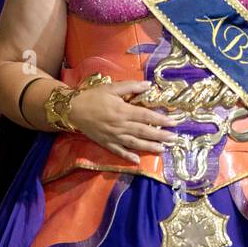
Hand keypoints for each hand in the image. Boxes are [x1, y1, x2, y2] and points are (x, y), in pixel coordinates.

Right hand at [64, 79, 179, 164]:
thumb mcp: (112, 88)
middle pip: (144, 131)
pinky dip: (128, 157)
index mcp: (123, 111)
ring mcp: (113, 136)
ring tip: (162, 149)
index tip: (173, 122)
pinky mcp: (105, 143)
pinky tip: (138, 161)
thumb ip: (131, 86)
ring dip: (149, 147)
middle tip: (174, 139)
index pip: (146, 116)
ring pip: (134, 143)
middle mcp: (120, 125)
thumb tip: (149, 85)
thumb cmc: (93, 96)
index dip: (161, 120)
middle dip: (160, 135)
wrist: (73, 109)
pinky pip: (119, 151)